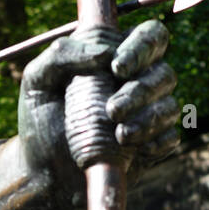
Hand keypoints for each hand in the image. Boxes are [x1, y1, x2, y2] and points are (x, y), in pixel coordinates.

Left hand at [18, 20, 179, 197]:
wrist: (44, 174)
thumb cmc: (39, 121)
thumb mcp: (37, 81)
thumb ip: (62, 54)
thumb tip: (105, 51)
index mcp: (114, 56)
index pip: (149, 35)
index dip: (142, 46)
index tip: (116, 67)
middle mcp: (137, 81)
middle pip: (163, 72)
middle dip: (141, 90)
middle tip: (111, 110)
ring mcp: (147, 113)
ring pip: (170, 105)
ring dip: (148, 119)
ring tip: (119, 136)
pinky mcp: (153, 144)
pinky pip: (171, 137)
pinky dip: (156, 141)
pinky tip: (135, 149)